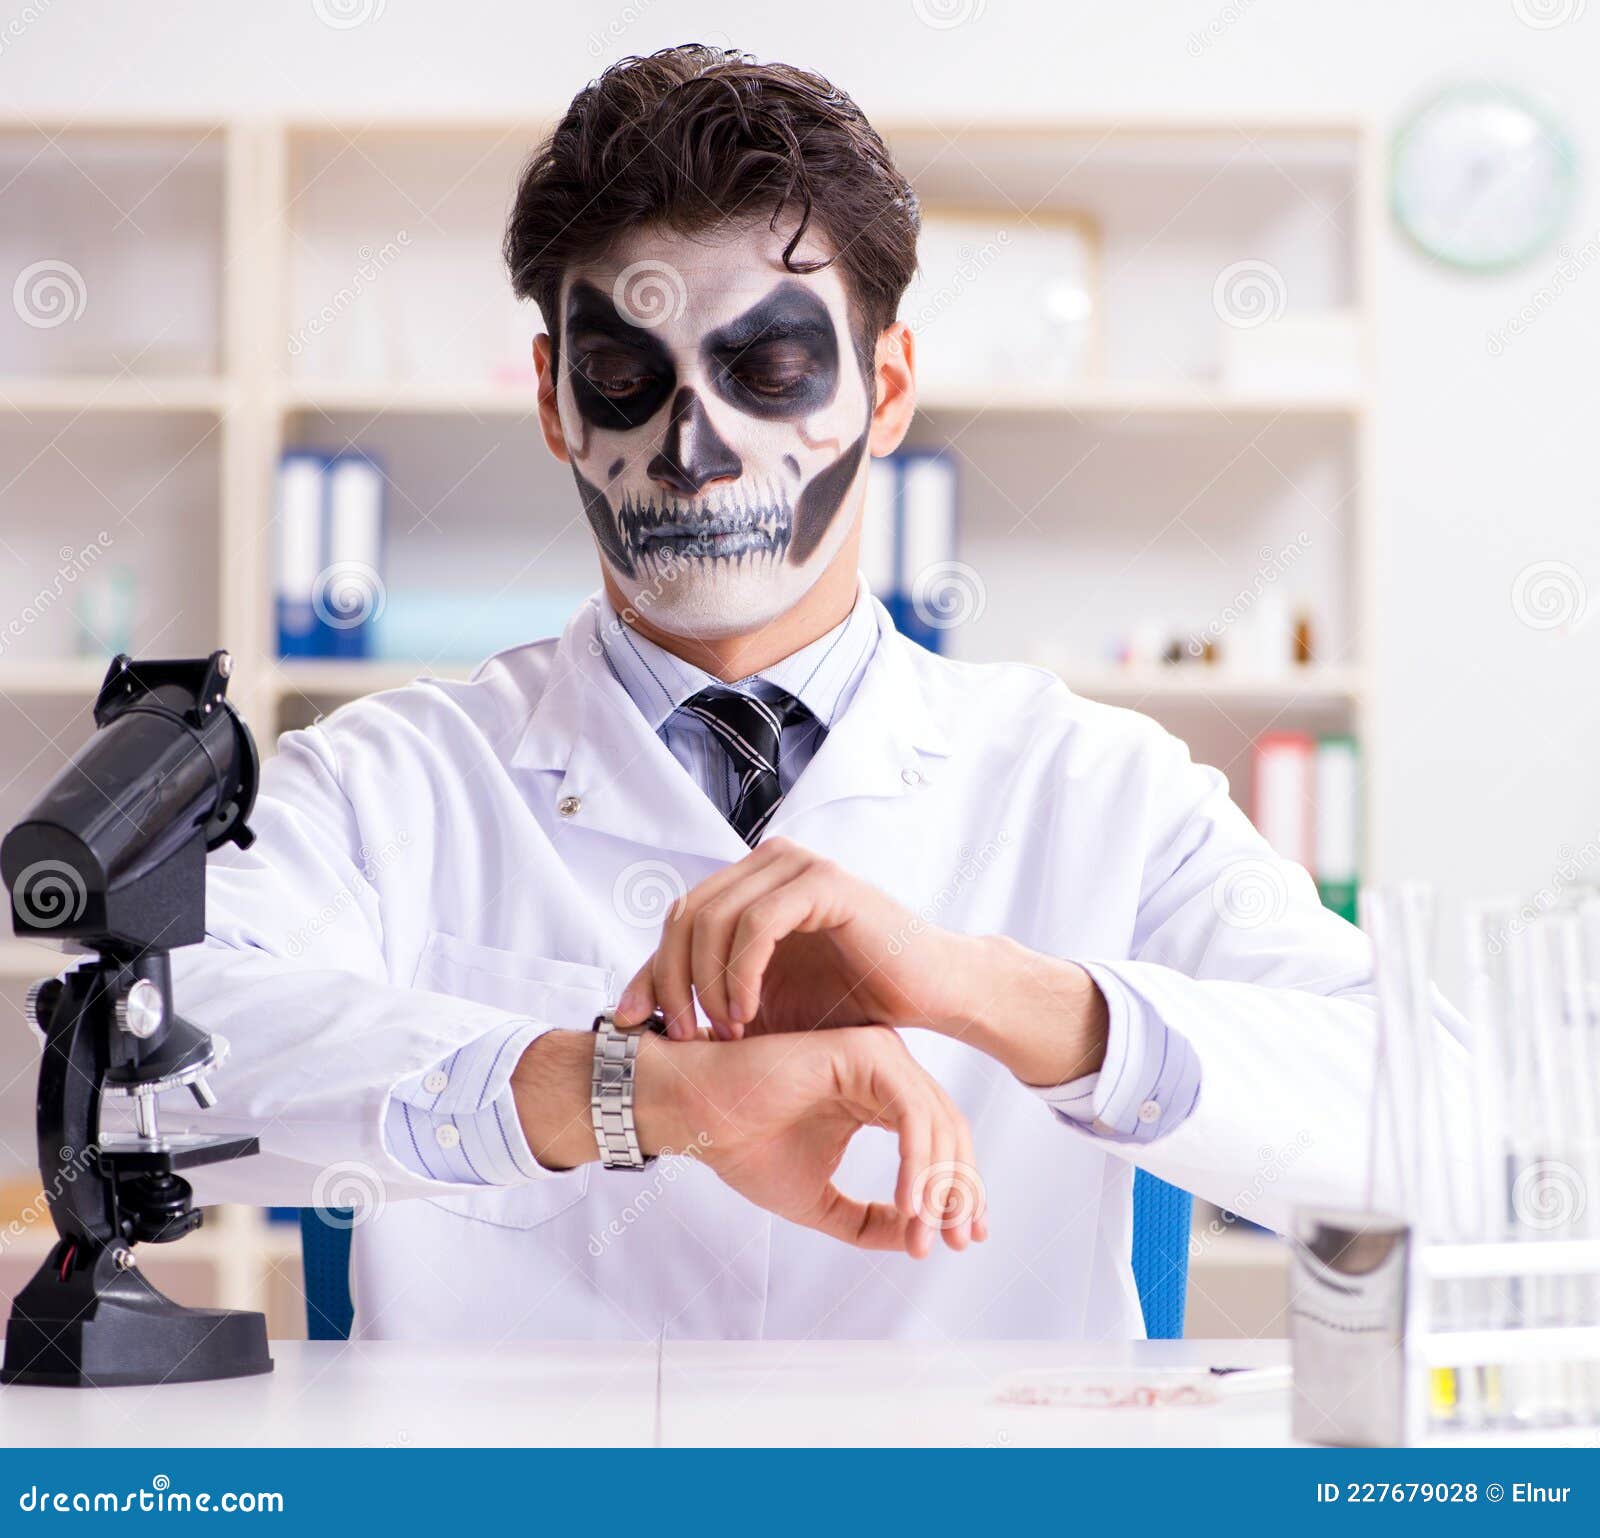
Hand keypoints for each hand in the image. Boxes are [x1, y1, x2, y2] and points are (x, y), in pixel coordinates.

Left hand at [614, 837, 1110, 1089]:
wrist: (932, 993)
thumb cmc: (851, 999)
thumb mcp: (763, 1001)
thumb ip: (709, 994)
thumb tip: (632, 1012)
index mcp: (752, 882)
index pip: (679, 918)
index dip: (650, 970)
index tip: (634, 1023)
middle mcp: (770, 862)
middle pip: (686, 914)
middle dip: (672, 979)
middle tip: (683, 1034)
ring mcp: (798, 866)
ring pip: (714, 917)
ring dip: (707, 982)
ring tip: (723, 1029)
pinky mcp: (825, 882)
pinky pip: (757, 923)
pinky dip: (739, 972)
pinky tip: (747, 1012)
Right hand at [636, 1026, 986, 1255]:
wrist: (696, 1116)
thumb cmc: (746, 1147)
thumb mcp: (819, 1200)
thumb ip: (869, 1220)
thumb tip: (917, 1238)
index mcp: (880, 1095)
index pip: (940, 1141)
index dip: (958, 1192)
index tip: (961, 1242)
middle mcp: (887, 1069)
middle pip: (951, 1130)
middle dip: (960, 1191)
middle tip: (957, 1242)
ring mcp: (879, 1054)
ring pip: (938, 1121)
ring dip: (940, 1184)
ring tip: (925, 1233)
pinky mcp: (865, 1052)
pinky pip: (912, 1111)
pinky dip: (918, 1161)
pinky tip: (909, 1204)